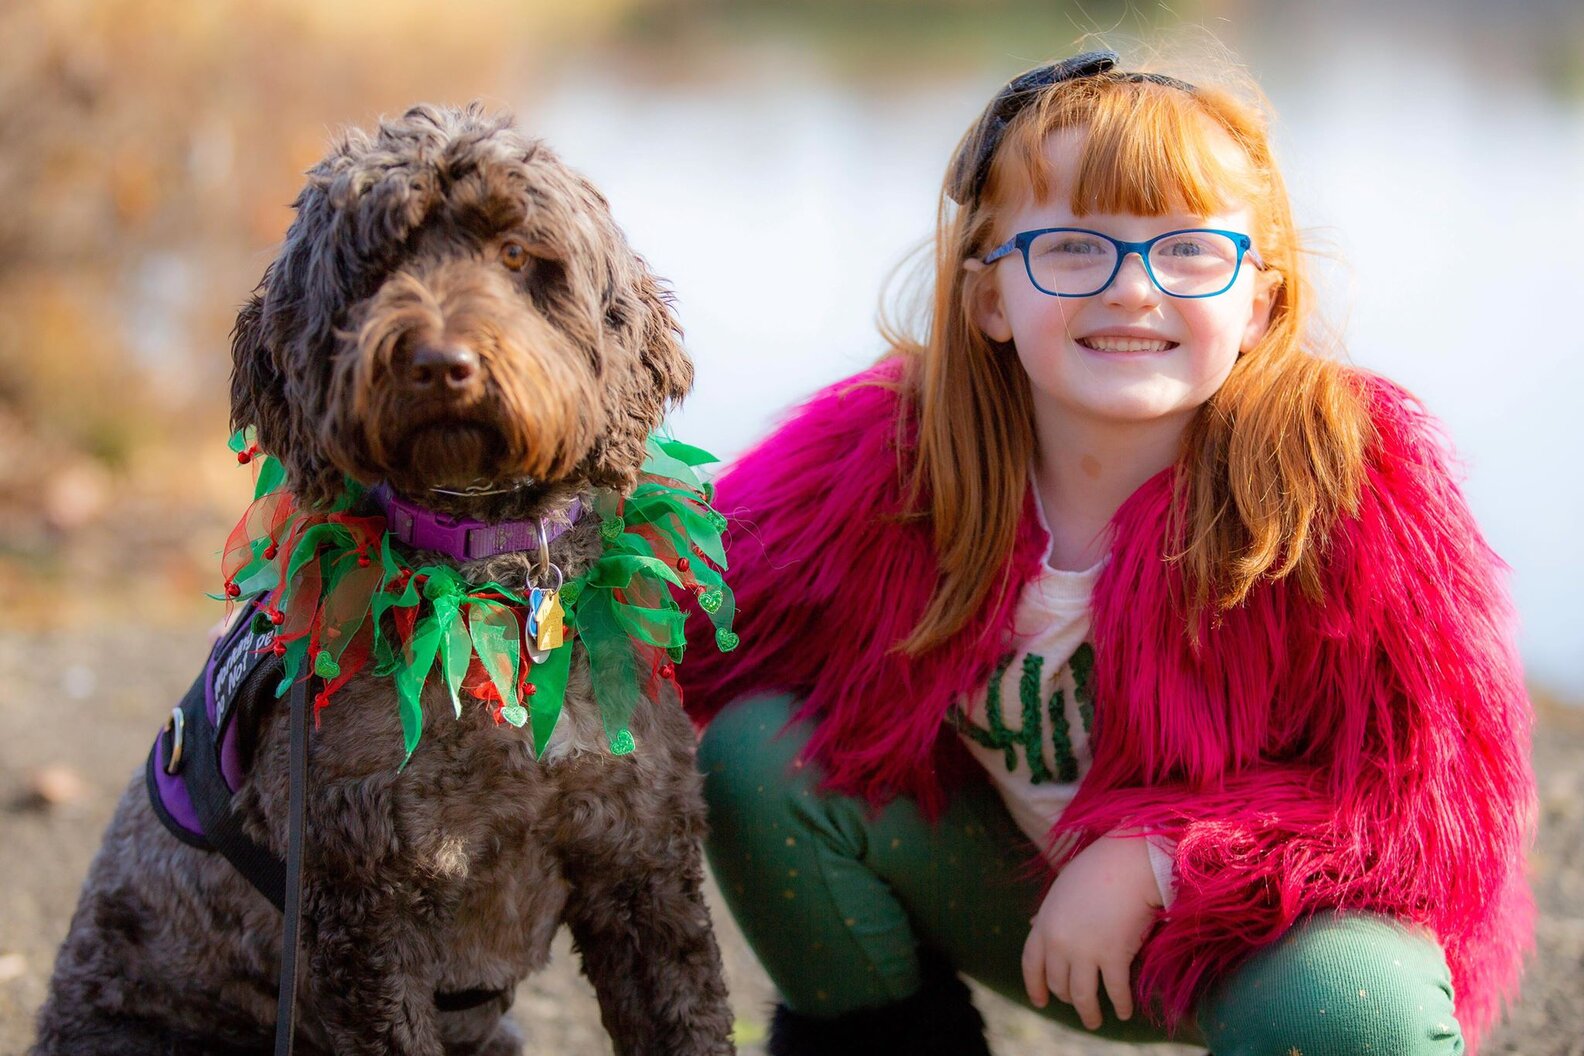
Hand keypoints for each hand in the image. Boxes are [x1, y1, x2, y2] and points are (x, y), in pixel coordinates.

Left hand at [1021, 833, 1161, 1029]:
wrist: (1128, 862)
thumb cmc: (1098, 870)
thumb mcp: (1062, 890)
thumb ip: (1048, 913)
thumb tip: (1033, 926)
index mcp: (1045, 924)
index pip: (1031, 964)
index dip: (1034, 986)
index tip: (1039, 1001)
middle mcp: (1060, 942)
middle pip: (1058, 983)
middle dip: (1066, 998)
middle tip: (1078, 1005)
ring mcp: (1086, 951)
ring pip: (1082, 996)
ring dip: (1089, 1014)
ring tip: (1095, 1021)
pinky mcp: (1114, 956)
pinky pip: (1115, 991)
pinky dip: (1120, 1005)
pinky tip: (1124, 1012)